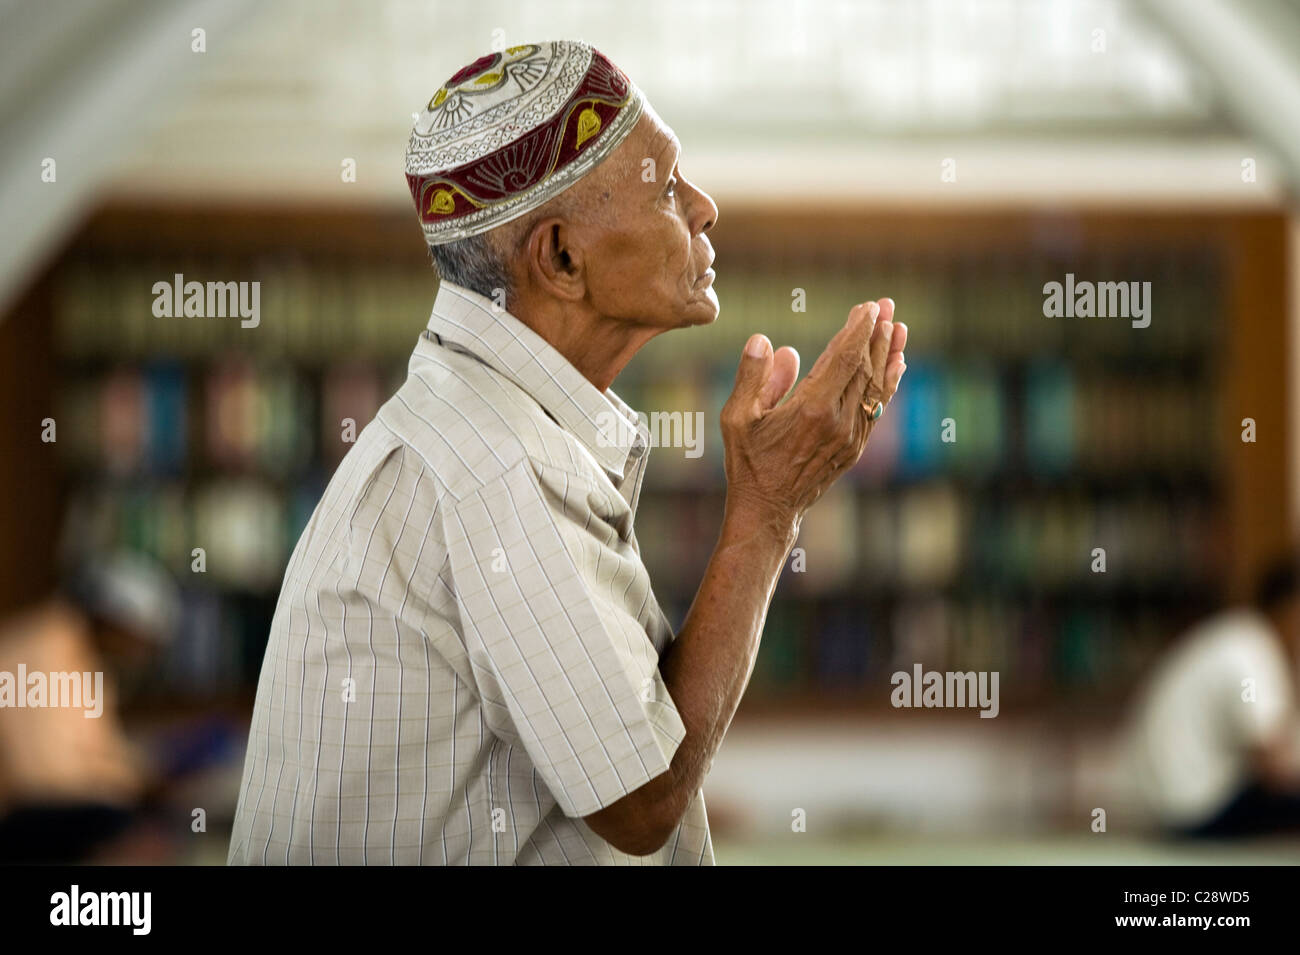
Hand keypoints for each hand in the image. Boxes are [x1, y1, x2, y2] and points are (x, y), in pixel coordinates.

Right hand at [720, 298, 906, 532]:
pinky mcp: (855, 447)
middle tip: (887, 305)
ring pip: (876, 387)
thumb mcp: (736, 418)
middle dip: (878, 333)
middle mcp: (839, 420)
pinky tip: (896, 365)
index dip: (858, 330)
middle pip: (866, 368)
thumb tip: (764, 340)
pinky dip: (888, 383)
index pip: (844, 358)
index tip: (869, 307)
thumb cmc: (748, 463)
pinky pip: (877, 408)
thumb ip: (751, 376)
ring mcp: (851, 436)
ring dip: (889, 354)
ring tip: (900, 327)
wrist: (769, 510)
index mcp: (812, 408)